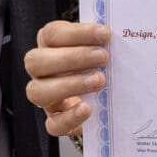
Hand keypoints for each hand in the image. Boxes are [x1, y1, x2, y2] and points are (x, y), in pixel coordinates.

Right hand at [23, 21, 110, 137]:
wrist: (102, 97)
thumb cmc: (98, 64)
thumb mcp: (99, 48)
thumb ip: (102, 43)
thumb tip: (120, 35)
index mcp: (48, 45)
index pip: (52, 34)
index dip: (77, 33)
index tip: (105, 34)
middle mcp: (40, 70)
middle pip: (36, 61)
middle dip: (71, 58)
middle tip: (103, 58)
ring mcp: (44, 96)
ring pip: (38, 91)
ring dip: (69, 85)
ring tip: (99, 81)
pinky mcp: (54, 120)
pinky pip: (53, 123)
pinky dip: (70, 117)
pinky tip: (88, 108)